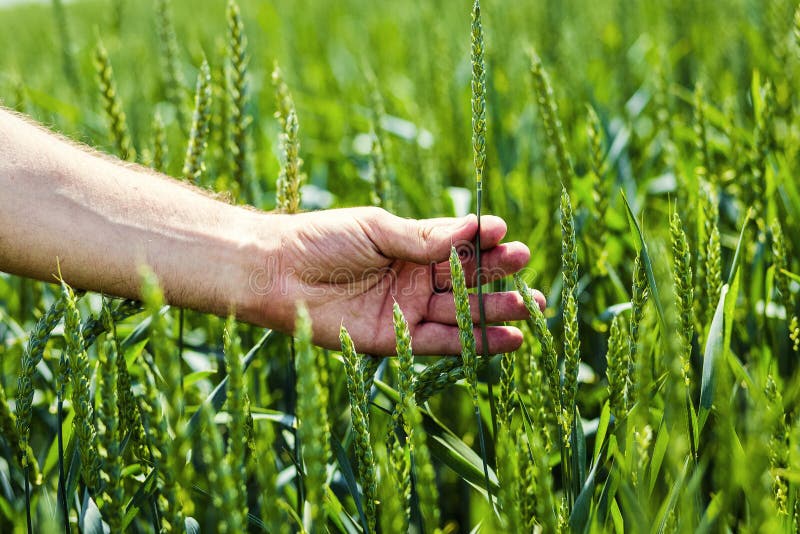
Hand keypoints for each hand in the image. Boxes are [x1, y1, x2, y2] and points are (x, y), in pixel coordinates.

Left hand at [260, 207, 545, 355]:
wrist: (276, 274)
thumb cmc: (322, 240)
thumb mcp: (376, 229)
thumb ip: (423, 237)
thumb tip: (473, 229)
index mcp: (411, 247)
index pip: (459, 247)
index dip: (485, 246)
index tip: (511, 240)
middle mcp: (413, 279)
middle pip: (466, 282)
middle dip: (499, 280)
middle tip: (531, 279)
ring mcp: (406, 310)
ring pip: (460, 314)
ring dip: (496, 314)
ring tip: (531, 310)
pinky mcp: (395, 340)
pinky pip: (441, 343)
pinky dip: (474, 343)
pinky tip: (507, 339)